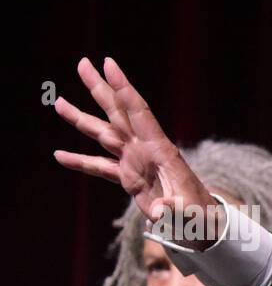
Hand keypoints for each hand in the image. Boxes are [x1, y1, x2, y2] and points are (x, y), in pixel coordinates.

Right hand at [52, 57, 222, 247]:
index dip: (123, 88)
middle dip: (100, 88)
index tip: (109, 64)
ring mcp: (134, 161)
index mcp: (160, 149)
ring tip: (58, 102)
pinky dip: (80, 161)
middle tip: (82, 63)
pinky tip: (60, 155)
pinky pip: (100, 166)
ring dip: (80, 118)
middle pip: (118, 112)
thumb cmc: (199, 213)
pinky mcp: (128, 177)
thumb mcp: (189, 211)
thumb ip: (174, 209)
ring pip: (103, 134)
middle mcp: (144, 149)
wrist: (200, 222)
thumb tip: (159, 212)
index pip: (139, 112)